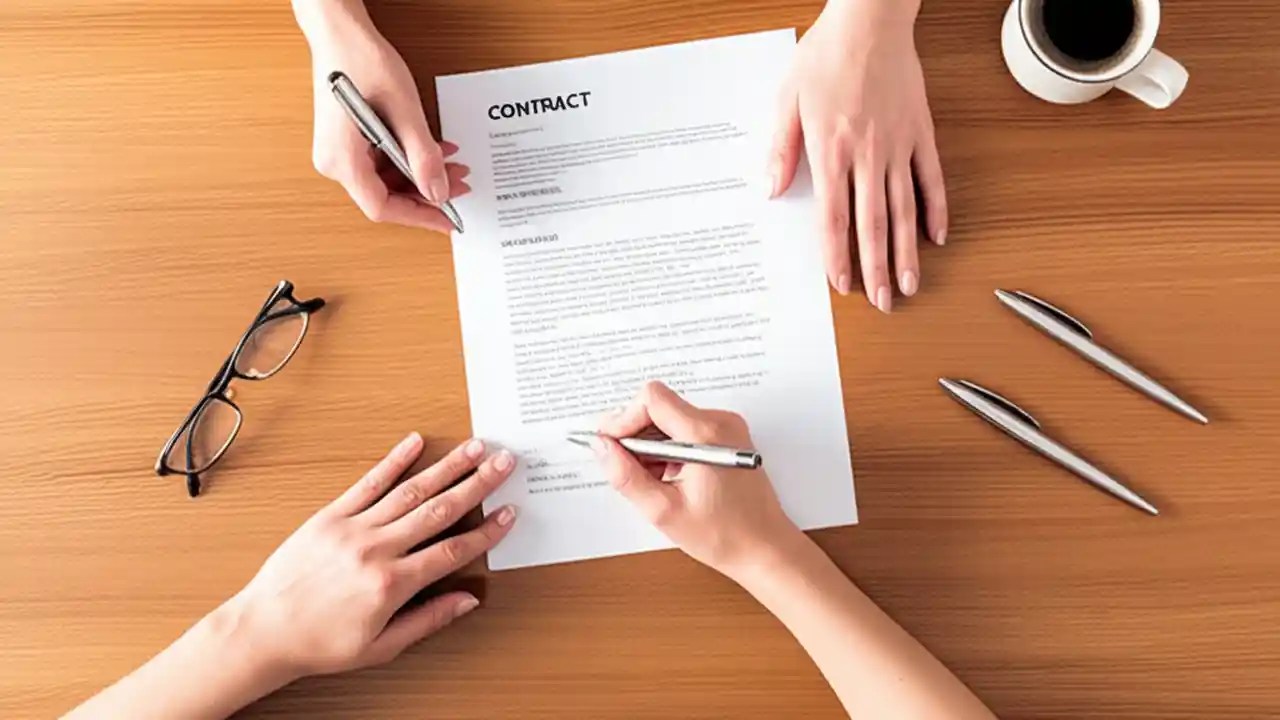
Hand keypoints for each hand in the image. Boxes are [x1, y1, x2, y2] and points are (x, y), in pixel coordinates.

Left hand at [224, 433, 516, 678]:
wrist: (263, 630)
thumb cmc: (319, 643)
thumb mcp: (381, 646)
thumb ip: (428, 619)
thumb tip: (467, 600)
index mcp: (391, 584)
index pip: (452, 551)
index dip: (486, 532)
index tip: (508, 514)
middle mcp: (375, 550)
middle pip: (439, 510)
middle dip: (477, 484)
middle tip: (503, 463)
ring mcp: (352, 528)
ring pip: (410, 491)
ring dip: (446, 467)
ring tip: (473, 448)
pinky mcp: (330, 516)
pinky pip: (368, 483)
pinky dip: (393, 461)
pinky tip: (414, 443)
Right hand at [294, 0, 470, 231]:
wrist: (339, 32)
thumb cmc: (361, 60)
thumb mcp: (404, 110)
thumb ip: (423, 155)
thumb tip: (438, 191)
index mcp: (341, 159)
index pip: (382, 207)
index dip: (419, 216)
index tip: (447, 220)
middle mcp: (334, 162)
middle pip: (385, 196)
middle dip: (426, 192)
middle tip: (459, 185)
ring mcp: (339, 153)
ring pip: (386, 181)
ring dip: (421, 175)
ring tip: (452, 164)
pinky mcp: (347, 142)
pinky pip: (380, 163)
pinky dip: (408, 159)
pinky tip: (432, 149)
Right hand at [590, 382, 804, 578]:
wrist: (764, 548)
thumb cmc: (723, 535)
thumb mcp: (663, 510)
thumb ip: (626, 475)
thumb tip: (602, 447)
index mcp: (705, 434)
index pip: (652, 399)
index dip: (623, 419)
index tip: (610, 444)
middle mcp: (720, 422)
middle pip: (660, 407)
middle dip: (636, 435)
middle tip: (627, 469)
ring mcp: (727, 428)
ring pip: (670, 419)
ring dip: (652, 445)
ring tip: (652, 481)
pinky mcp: (727, 437)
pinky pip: (686, 429)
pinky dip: (669, 449)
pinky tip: (669, 478)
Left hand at [769, 0, 947, 312]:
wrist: (870, 21)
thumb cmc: (826, 56)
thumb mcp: (787, 101)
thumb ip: (780, 150)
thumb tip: (771, 191)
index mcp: (831, 152)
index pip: (834, 219)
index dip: (838, 256)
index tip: (841, 284)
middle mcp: (867, 155)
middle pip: (873, 225)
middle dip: (876, 270)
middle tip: (884, 303)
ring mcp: (898, 146)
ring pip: (904, 210)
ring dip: (907, 252)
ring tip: (910, 284)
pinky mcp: (920, 132)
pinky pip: (932, 178)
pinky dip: (936, 209)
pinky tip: (936, 236)